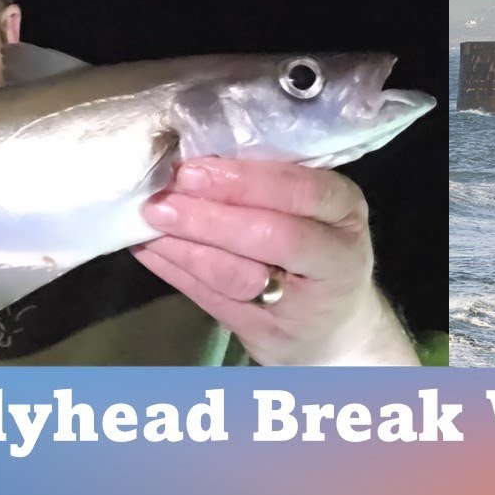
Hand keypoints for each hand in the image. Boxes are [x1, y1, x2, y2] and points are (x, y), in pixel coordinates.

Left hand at [132, 158, 418, 365]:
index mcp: (345, 209)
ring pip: (239, 275)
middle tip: (161, 201)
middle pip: (272, 236)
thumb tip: (191, 159)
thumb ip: (264, 185)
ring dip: (186, 247)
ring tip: (149, 223)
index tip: (192, 171)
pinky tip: (150, 249)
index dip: (245, 181)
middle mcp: (335, 257)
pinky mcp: (269, 335)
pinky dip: (176, 272)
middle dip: (209, 218)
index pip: (301, 190)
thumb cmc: (313, 245)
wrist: (333, 324)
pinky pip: (214, 302)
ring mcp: (305, 304)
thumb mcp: (311, 206)